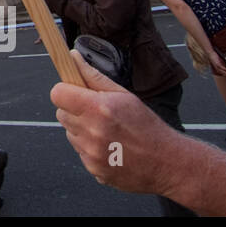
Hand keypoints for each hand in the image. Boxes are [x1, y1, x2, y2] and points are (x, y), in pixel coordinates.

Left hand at [50, 50, 177, 194]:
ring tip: (107, 132)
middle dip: (74, 110)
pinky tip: (111, 147)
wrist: (167, 163)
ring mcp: (91, 154)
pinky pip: (80, 152)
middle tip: (96, 113)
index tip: (74, 92)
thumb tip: (72, 57)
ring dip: (81, 130)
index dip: (65, 91)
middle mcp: (91, 132)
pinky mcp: (93, 169)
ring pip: (70, 134)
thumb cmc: (147, 126)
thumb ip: (93, 76)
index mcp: (98, 109)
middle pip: (61, 114)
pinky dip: (90, 149)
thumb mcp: (123, 95)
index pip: (58, 94)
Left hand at [209, 51, 225, 76]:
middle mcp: (218, 70)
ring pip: (225, 73)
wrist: (211, 54)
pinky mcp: (218, 65)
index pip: (225, 75)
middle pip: (225, 75)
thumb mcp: (221, 62)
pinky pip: (224, 69)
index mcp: (218, 70)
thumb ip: (225, 65)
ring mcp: (218, 68)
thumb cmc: (216, 58)